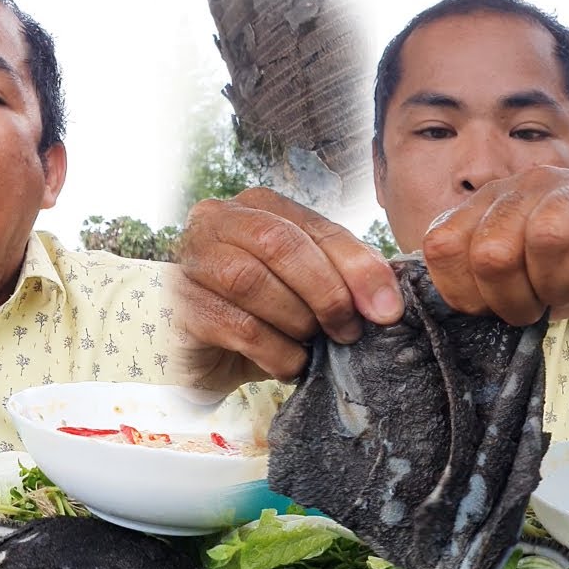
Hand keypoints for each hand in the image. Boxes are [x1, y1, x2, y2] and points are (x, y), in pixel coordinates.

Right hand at [174, 187, 402, 389]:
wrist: (210, 351)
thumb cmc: (264, 311)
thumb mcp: (308, 286)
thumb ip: (345, 278)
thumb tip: (386, 305)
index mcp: (258, 206)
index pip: (315, 226)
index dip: (357, 267)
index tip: (386, 309)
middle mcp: (218, 221)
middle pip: (279, 244)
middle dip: (325, 292)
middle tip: (347, 330)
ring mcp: (192, 261)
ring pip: (250, 281)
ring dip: (296, 320)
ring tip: (311, 344)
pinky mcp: (181, 307)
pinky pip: (237, 326)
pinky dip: (275, 350)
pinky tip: (289, 362)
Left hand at [423, 166, 568, 324]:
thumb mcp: (529, 277)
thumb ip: (491, 290)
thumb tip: (470, 321)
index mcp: (490, 206)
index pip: (442, 248)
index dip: (465, 295)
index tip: (496, 308)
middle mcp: (526, 188)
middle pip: (491, 252)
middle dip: (514, 301)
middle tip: (541, 306)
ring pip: (548, 241)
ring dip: (564, 286)